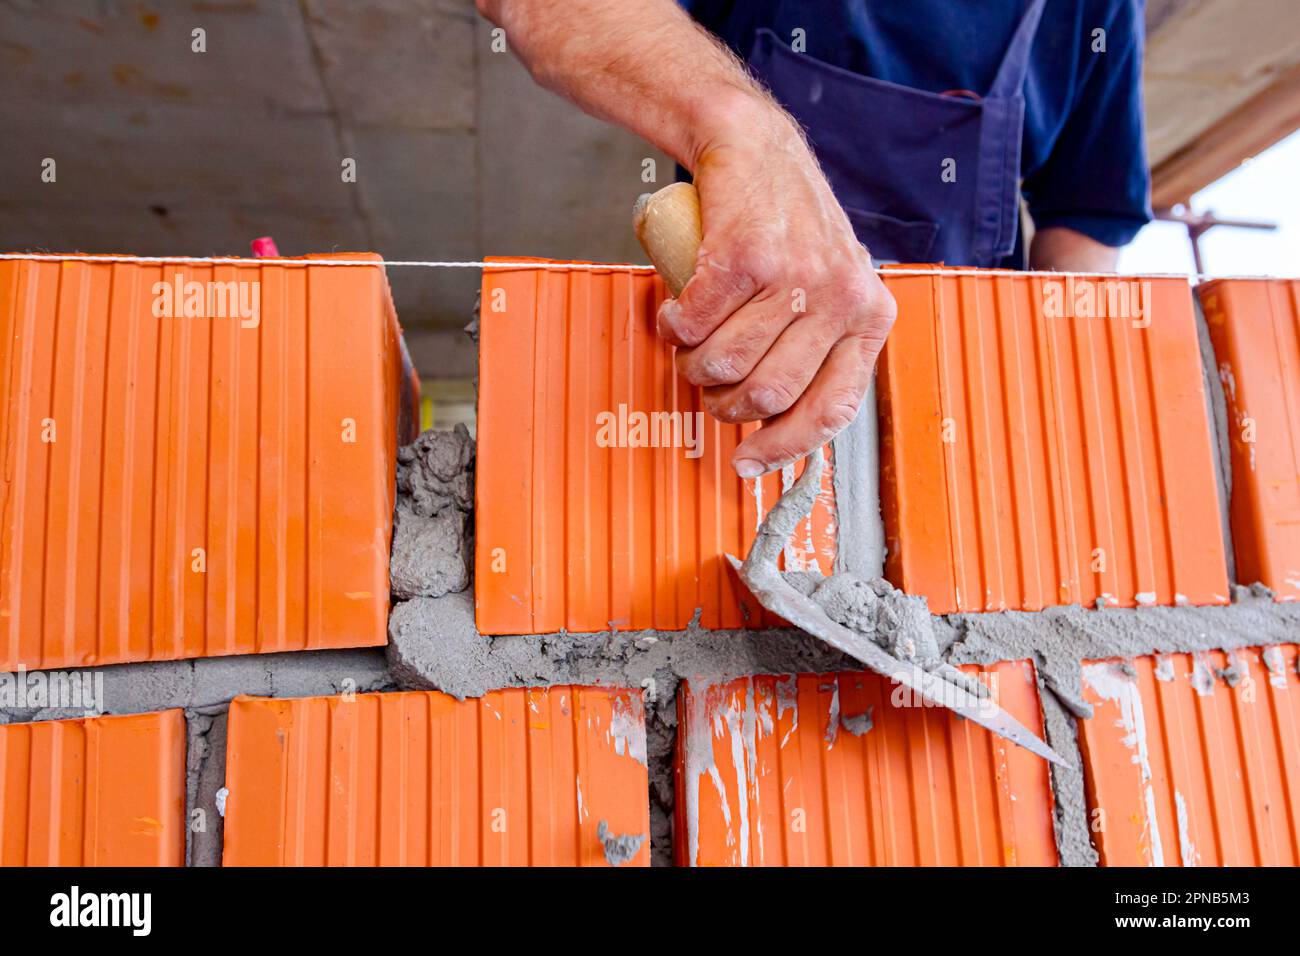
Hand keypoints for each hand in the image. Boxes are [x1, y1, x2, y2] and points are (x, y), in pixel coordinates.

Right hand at [661, 95, 896, 477]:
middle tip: (708, 385)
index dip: (784, 447)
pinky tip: (675, 315)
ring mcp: (795, 275)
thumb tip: (778, 423)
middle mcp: (841, 296)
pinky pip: (695, 325)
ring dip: (693, 365)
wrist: (752, 145)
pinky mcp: (746, 255)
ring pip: (726, 364)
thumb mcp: (828, 287)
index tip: (747, 463)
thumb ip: (819, 347)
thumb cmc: (784, 225)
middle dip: (724, 404)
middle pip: (768, 394)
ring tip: (690, 343)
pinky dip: (673, 329)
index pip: (833, 408)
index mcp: (869, 316)